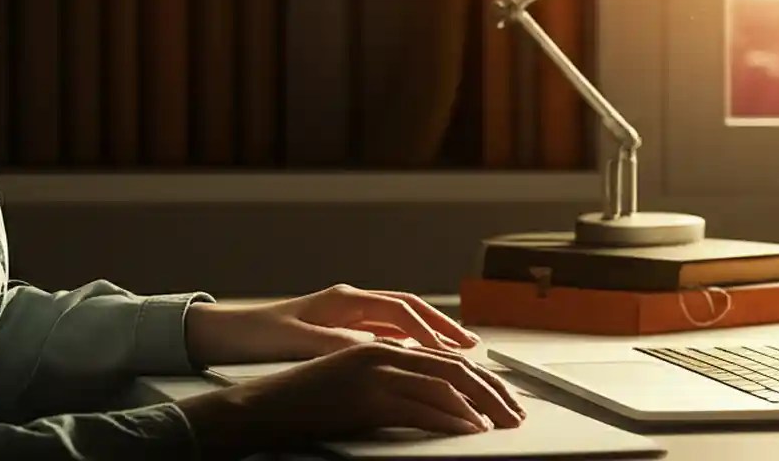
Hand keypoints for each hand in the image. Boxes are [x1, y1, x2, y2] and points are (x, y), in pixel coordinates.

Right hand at [176, 341, 526, 456]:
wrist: (263, 408)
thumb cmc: (307, 403)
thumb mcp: (355, 385)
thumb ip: (393, 384)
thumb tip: (436, 403)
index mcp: (383, 347)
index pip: (446, 361)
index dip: (482, 380)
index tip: (504, 400)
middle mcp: (383, 353)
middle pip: (454, 369)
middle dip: (492, 393)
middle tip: (515, 415)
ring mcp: (376, 374)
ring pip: (444, 387)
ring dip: (480, 408)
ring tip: (501, 425)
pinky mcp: (368, 398)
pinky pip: (422, 408)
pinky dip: (451, 420)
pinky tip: (469, 430)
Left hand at [185, 284, 483, 364]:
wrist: (229, 332)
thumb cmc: (260, 335)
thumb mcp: (300, 341)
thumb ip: (340, 344)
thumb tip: (380, 348)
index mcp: (345, 300)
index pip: (399, 311)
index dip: (429, 331)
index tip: (452, 350)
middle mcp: (351, 301)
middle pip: (409, 309)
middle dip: (443, 327)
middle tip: (472, 347)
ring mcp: (349, 313)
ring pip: (401, 320)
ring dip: (430, 334)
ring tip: (458, 351)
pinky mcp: (343, 326)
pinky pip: (388, 331)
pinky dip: (411, 341)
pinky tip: (422, 357)